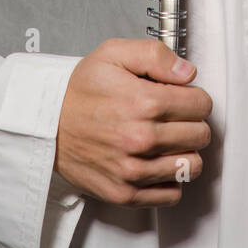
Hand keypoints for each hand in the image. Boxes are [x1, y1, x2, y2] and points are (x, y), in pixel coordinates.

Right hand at [53, 38, 212, 205]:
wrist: (46, 124)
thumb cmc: (79, 90)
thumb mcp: (114, 53)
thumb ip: (156, 55)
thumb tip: (188, 73)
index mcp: (144, 102)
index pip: (202, 105)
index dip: (196, 97)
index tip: (184, 98)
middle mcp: (141, 139)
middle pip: (201, 136)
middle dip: (193, 123)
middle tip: (175, 118)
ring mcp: (133, 170)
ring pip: (192, 166)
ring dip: (185, 152)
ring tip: (167, 140)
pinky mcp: (125, 193)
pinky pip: (172, 194)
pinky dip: (170, 179)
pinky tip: (156, 161)